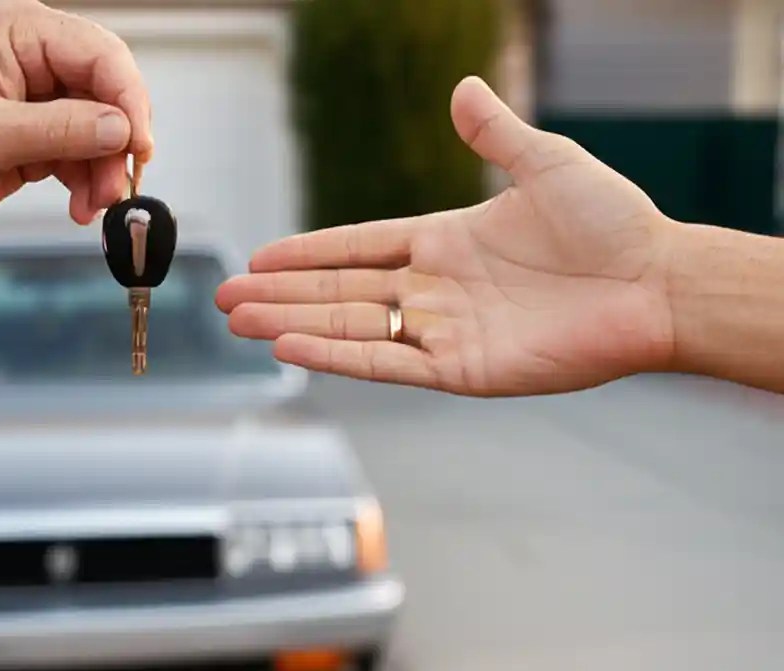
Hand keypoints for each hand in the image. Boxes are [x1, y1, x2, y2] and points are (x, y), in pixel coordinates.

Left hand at [0, 0, 151, 226]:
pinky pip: (77, 154)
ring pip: (97, 129)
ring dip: (102, 171)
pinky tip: (80, 208)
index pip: (100, 53)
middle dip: (116, 142)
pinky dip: (85, 182)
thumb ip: (61, 131)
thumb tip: (120, 129)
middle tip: (119, 185)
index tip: (140, 145)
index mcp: (17, 33)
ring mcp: (33, 98)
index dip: (129, 99)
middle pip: (105, 92)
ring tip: (93, 207)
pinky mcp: (30, 135)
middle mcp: (30, 58)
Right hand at [216, 77, 676, 396]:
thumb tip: (462, 90)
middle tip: (224, 298)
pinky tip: (292, 347)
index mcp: (444, 241)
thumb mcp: (546, 163)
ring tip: (238, 322)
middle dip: (279, 295)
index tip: (258, 257)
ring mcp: (444, 331)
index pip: (356, 248)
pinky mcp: (461, 369)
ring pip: (349, 327)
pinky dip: (338, 356)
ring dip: (292, 323)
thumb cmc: (611, 221)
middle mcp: (434, 288)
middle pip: (338, 292)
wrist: (657, 283)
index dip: (306, 253)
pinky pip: (386, 362)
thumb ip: (494, 135)